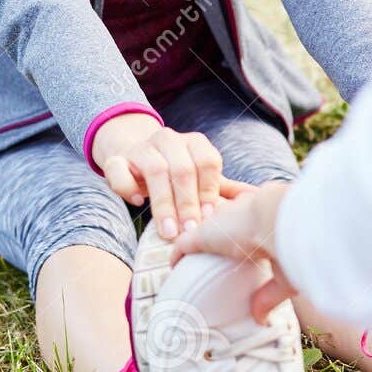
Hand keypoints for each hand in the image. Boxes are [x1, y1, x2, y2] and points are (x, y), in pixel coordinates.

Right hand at [90, 111, 251, 236]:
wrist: (135, 155)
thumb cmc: (176, 171)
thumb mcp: (200, 178)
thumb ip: (223, 189)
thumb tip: (255, 198)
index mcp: (194, 143)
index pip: (207, 161)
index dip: (209, 191)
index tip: (210, 219)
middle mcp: (169, 139)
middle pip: (181, 168)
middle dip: (187, 203)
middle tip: (190, 232)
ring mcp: (141, 147)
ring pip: (154, 169)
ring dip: (163, 203)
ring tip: (168, 231)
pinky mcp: (116, 158)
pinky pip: (118, 169)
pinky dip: (128, 187)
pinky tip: (138, 202)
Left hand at [173, 180, 294, 320]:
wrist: (280, 223)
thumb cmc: (292, 245)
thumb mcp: (285, 274)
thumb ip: (270, 295)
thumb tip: (262, 319)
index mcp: (261, 219)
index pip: (245, 222)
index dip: (239, 234)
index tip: (236, 250)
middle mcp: (237, 216)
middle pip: (220, 225)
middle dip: (214, 238)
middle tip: (210, 260)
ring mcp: (218, 224)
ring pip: (200, 232)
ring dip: (195, 247)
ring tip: (190, 265)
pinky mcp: (201, 235)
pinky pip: (183, 245)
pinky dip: (177, 256)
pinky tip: (173, 266)